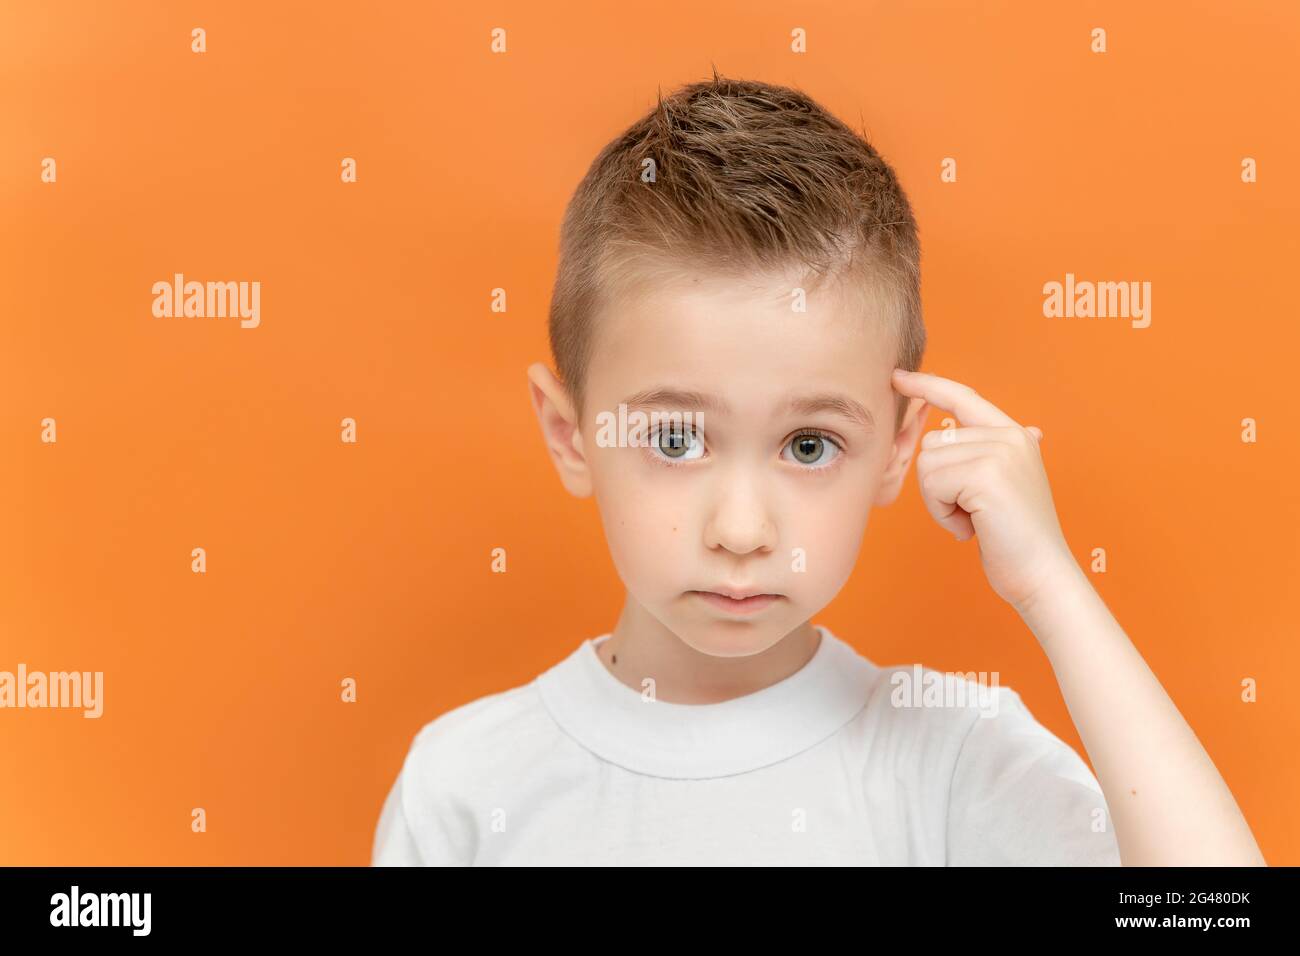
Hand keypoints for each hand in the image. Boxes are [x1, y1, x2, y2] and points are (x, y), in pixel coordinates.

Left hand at [890, 368, 1081, 612]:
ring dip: (940, 502)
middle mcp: (1009, 436)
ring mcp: (999, 452)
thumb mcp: (1003, 487)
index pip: (963, 397)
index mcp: (1014, 434)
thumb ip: (986, 455)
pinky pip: (932, 486)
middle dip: (937, 485)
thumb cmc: (1014, 539)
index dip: (928, 386)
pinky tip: (972, 527)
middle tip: (971, 512)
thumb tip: (971, 433)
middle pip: (931, 444)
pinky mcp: (985, 474)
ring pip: (928, 465)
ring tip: (975, 520)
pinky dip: (943, 514)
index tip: (898, 377)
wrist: (1041, 573)